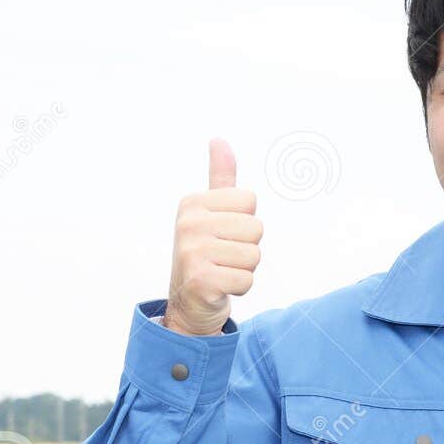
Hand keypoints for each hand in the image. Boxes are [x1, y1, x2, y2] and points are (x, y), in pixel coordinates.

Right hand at [163, 139, 262, 335]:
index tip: (223, 236)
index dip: (244, 222)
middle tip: (223, 258)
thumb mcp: (211, 213)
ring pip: (254, 256)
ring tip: (221, 272)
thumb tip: (219, 140)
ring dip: (243, 269)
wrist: (188, 303)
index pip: (249, 201)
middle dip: (247, 248)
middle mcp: (188, 224)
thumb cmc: (206, 253)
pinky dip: (239, 288)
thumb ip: (220, 178)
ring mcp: (191, 252)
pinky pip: (246, 279)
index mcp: (192, 202)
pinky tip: (219, 288)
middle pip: (256, 228)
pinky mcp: (200, 280)